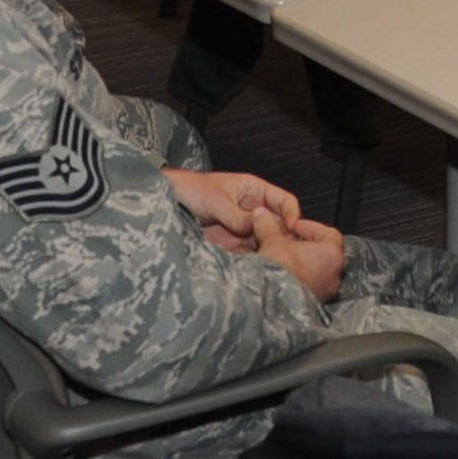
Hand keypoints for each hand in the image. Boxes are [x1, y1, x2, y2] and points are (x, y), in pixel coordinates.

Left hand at [164, 166, 299, 251]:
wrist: (164, 203)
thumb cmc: (190, 190)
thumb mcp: (216, 201)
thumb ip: (238, 216)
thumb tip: (259, 228)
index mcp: (254, 191)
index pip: (284, 201)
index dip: (292, 214)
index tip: (292, 229)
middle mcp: (252, 211)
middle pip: (278, 225)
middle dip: (282, 238)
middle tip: (282, 252)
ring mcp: (243, 228)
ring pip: (265, 242)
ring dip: (267, 252)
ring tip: (268, 263)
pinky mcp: (231, 244)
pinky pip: (248, 254)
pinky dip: (252, 262)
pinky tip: (252, 268)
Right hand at [254, 214, 346, 302]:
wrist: (271, 307)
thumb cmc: (279, 276)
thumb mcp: (272, 242)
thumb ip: (269, 225)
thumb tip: (262, 214)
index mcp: (332, 254)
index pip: (328, 233)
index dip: (309, 227)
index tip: (295, 225)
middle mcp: (334, 274)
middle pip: (322, 252)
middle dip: (304, 245)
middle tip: (288, 241)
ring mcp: (326, 291)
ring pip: (316, 270)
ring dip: (301, 263)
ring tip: (283, 258)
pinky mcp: (315, 304)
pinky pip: (310, 286)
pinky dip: (299, 279)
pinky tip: (282, 276)